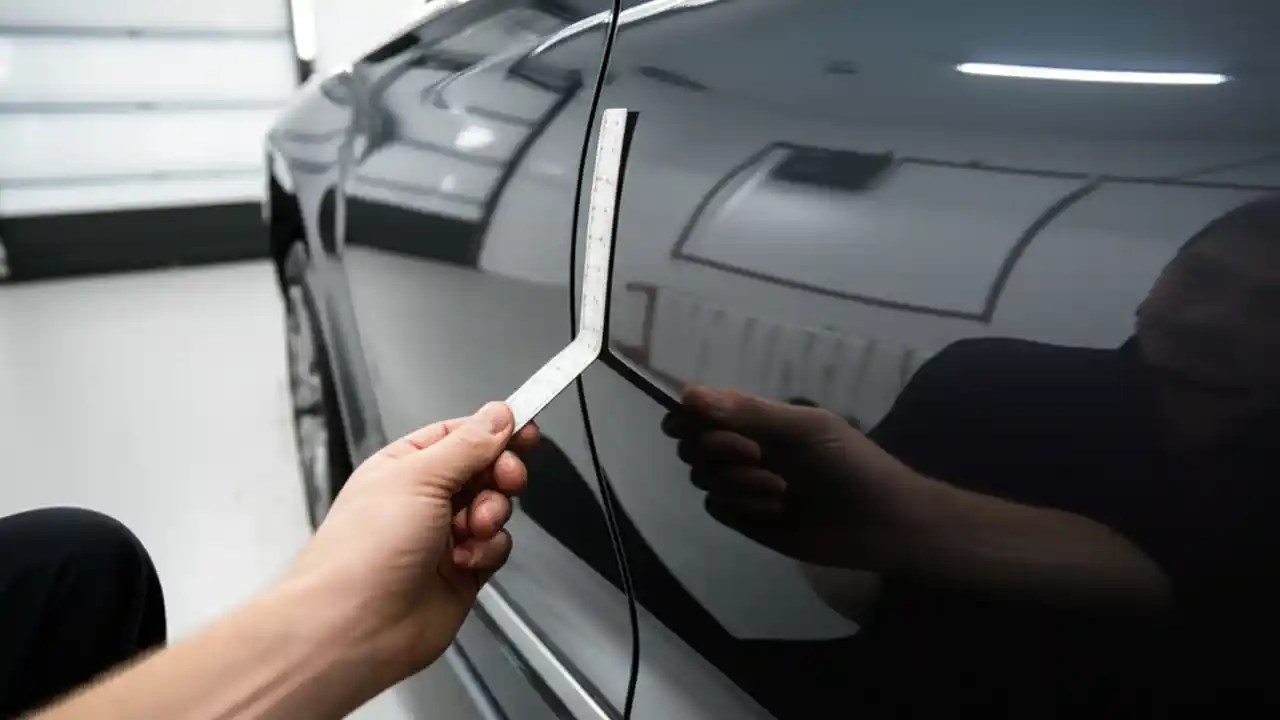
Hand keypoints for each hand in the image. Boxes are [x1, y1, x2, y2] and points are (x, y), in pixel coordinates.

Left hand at [287, 402, 538, 683]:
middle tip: (506, 477)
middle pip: (484, 470)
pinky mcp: (461, 572)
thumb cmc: (362, 552)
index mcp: (404, 466)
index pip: (461, 435)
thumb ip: (468, 445)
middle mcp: (422, 499)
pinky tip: (466, 559)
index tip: (526, 428)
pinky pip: (496, 547)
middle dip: (500, 473)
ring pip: (494, 508)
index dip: (495, 431)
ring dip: (492, 514)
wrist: (355, 626)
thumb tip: (499, 416)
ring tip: (473, 528)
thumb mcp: (421, 476)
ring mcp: (442, 537)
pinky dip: (489, 550)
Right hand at [663, 386, 923, 570]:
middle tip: (757, 454)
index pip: (698, 410)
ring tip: (781, 489)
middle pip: (691, 444)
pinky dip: (742, 506)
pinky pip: (716, 508)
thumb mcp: (804, 427)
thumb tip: (689, 395)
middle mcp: (741, 449)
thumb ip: (749, 412)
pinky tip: (777, 510)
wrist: (880, 521)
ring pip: (702, 477)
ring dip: (738, 481)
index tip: (689, 421)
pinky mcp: (745, 519)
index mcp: (755, 419)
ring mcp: (741, 485)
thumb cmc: (851, 463)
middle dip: (717, 448)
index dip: (685, 414)